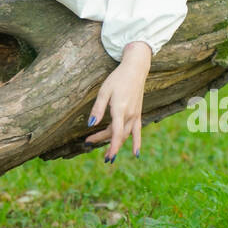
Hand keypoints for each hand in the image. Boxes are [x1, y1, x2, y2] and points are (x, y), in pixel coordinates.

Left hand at [85, 44, 151, 160]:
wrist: (135, 69)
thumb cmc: (117, 78)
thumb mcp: (104, 91)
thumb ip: (97, 108)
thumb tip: (90, 124)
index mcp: (120, 109)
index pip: (116, 133)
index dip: (111, 147)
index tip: (106, 157)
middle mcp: (129, 114)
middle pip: (117, 134)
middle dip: (104, 142)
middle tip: (88, 142)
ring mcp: (135, 115)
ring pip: (125, 135)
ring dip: (116, 144)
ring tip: (107, 154)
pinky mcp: (138, 113)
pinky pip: (138, 132)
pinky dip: (136, 143)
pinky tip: (136, 154)